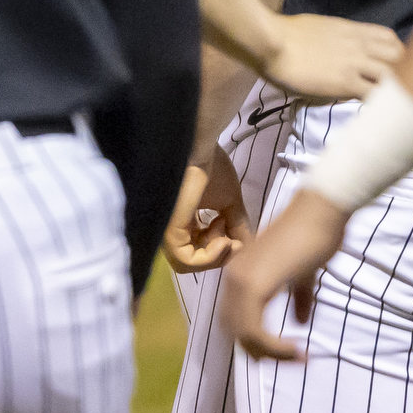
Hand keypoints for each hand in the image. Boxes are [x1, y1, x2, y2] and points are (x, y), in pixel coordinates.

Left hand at [162, 145, 252, 273]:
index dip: (221, 249)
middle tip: (231, 236)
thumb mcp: (230, 202)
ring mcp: (166, 232)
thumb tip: (246, 246)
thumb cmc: (211, 166)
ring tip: (227, 238)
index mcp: (182, 222)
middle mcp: (170, 229)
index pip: (199, 251)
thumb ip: (236, 225)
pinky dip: (210, 258)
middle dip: (220, 254)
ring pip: (189, 265)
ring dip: (216, 257)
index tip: (233, 231)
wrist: (202, 147)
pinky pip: (186, 261)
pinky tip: (224, 241)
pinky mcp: (167, 232)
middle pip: (194, 261)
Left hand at [221, 188, 350, 361]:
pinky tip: (295, 349)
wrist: (320, 211)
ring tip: (296, 356)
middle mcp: (233, 277)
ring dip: (270, 353)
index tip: (287, 350)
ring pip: (243, 336)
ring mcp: (241, 281)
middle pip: (235, 332)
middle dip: (261, 351)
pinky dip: (274, 347)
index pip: (235, 319)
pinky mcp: (254, 286)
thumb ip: (299, 298)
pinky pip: (254, 332)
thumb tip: (301, 322)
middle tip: (290, 357)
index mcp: (241, 272)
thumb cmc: (315, 235)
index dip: (257, 341)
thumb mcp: (304, 275)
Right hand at [262, 14, 400, 100]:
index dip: (396, 52)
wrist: (273, 42)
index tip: (393, 66)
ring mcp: (355, 64)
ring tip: (390, 104)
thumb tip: (338, 50)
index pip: (389, 38)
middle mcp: (360, 45)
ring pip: (393, 75)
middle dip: (404, 71)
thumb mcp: (321, 28)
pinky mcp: (345, 83)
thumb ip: (337, 38)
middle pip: (399, 55)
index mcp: (353, 30)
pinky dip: (379, 105)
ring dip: (394, 89)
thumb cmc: (287, 34)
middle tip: (397, 88)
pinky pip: (374, 95)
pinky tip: (376, 114)